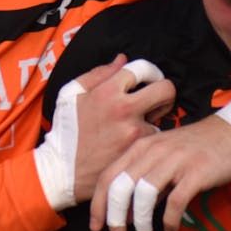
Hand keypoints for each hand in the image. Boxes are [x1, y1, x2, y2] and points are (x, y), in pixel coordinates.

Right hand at [35, 55, 176, 209]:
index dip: (151, 71)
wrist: (63, 171)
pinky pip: (155, 138)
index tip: (150, 79)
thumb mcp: (71, 94)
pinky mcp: (138, 151)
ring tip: (135, 127)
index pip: (143, 68)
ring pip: (162, 117)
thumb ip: (99, 73)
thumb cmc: (66, 130)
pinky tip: (133, 143)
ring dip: (153, 120)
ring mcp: (134, 132)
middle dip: (165, 92)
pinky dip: (148, 139)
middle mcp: (124, 109)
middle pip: (167, 89)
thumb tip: (123, 59)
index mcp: (107, 91)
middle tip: (157, 100)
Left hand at [89, 115, 230, 230]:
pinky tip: (171, 230)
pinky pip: (175, 202)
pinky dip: (169, 221)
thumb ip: (146, 181)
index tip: (96, 226)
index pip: (109, 176)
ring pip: (144, 195)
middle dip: (114, 217)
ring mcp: (175, 160)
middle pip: (121, 187)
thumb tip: (128, 212)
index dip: (98, 204)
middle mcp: (154, 151)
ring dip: (140, 222)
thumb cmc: (198, 148)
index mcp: (142, 146)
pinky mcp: (196, 172)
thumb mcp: (164, 158)